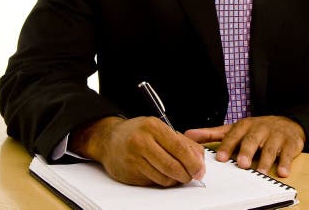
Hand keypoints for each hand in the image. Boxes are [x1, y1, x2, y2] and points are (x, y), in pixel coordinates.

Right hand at [70, 116, 205, 186]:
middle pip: (173, 166)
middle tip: (192, 175)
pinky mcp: (130, 173)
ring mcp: (134, 158)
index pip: (180, 148)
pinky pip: (154, 182)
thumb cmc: (138, 133)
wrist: (109, 140)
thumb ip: (183, 142)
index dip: (193, 162)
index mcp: (153, 127)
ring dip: (176, 180)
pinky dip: (163, 181)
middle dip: (187, 174)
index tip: (200, 170)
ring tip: (177, 174)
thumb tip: (199, 160)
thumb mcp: (160, 129)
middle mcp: (142, 142)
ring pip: (164, 178)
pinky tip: (162, 174)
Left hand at [184, 116, 304, 177]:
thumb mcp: (234, 129)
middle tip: (242, 164)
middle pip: (252, 140)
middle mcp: (260, 129)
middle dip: (247, 151)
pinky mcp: (291, 143)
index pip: (234, 135)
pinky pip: (288, 153)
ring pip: (270, 148)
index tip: (221, 158)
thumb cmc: (256, 129)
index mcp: (245, 126)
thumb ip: (212, 133)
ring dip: (265, 160)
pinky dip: (285, 162)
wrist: (286, 122)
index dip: (228, 146)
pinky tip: (282, 171)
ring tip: (260, 171)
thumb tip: (188, 135)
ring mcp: (276, 136)